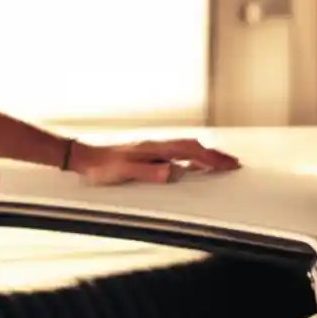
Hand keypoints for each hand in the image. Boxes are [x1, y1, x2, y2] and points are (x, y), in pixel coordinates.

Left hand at [75, 138, 239, 184]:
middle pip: (192, 147)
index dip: (211, 158)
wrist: (82, 155)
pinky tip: (193, 166)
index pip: (190, 151)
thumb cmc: (100, 165)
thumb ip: (147, 172)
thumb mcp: (122, 171)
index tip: (229, 165)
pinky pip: (175, 154)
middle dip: (214, 155)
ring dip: (204, 155)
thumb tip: (171, 172)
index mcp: (154, 147)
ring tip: (220, 164)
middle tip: (233, 164)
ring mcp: (151, 148)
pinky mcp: (146, 153)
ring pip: (185, 149)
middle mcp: (155, 145)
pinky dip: (190, 158)